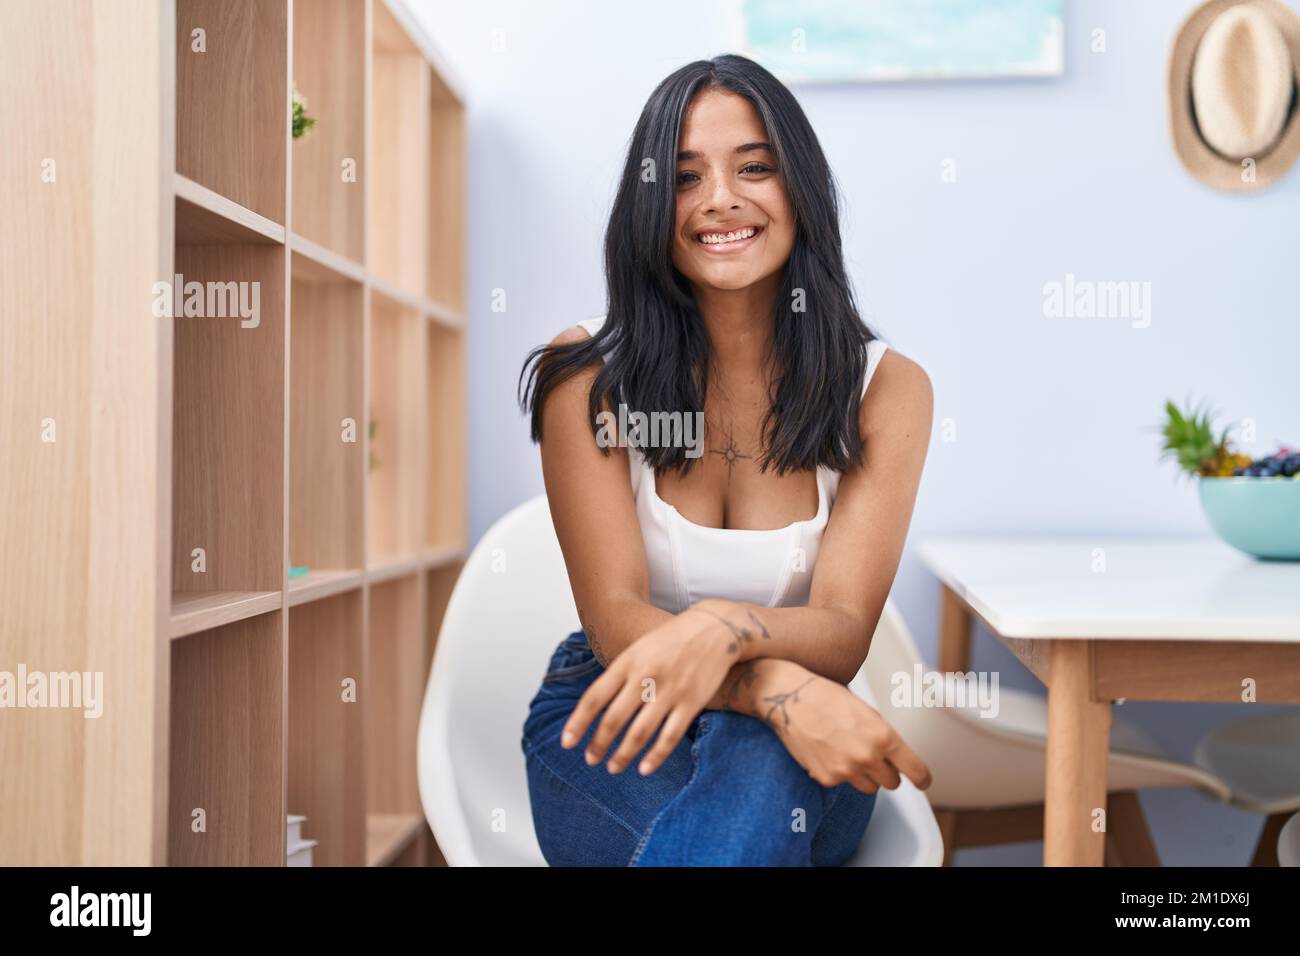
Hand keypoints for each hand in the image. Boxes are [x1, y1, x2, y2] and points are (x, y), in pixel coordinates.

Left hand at [559, 604, 740, 774]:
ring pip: (639, 733)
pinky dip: (655, 756)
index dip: (578, 723)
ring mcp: (669, 690)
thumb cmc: (670, 641)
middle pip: (614, 719)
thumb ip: (619, 675)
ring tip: (612, 768)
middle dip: (598, 744)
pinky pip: (670, 736)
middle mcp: (645, 677)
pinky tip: (644, 769)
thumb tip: (597, 708)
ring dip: (622, 755)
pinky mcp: (692, 702)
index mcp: (628, 662)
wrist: (713, 629)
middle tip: (590, 760)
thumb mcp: (639, 649)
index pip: (594, 698)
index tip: (566, 743)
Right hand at [757, 666, 931, 794]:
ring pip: (870, 787)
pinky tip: (827, 751)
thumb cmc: (829, 699)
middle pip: (892, 782)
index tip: (922, 782)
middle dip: (886, 772)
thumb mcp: (867, 713)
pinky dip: (839, 772)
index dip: (922, 778)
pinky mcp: (827, 778)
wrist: (791, 699)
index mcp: (883, 736)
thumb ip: (884, 738)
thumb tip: (896, 760)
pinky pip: (844, 784)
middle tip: (872, 756)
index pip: (915, 770)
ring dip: (865, 775)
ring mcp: (846, 770)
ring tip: (847, 751)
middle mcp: (868, 756)